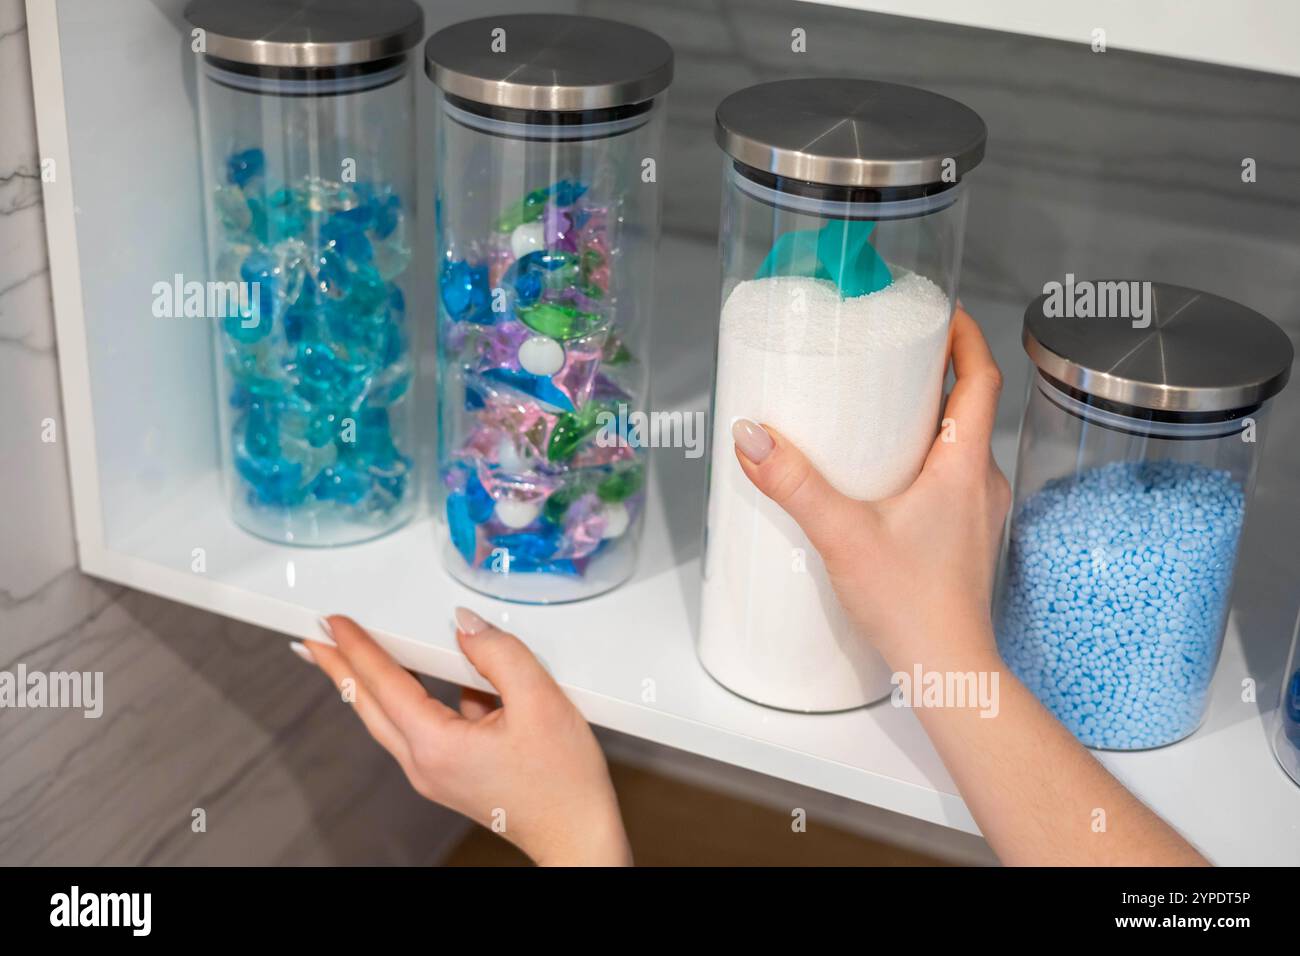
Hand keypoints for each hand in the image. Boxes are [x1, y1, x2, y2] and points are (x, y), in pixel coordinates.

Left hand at [294, 608, 631, 866]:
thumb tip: (465, 627)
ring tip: (350, 654)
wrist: (578, 836)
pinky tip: (437, 678)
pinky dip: (412, 698)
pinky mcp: (450, 776)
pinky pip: (420, 727)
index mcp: (437, 745)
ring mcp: (434, 774)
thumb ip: (498, 654)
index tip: (332, 621)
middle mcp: (425, 764)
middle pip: (367, 705)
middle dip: (337, 667)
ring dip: (368, 684)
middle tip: (311, 638)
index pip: (383, 682)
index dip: (355, 646)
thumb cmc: (564, 783)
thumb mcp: (541, 701)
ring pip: (389, 718)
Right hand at [730, 306, 1010, 671]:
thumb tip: (753, 438)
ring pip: (961, 446)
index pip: (981, 379)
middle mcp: (981, 483)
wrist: (949, 669)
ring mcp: (978, 513)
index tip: (939, 313)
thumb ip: (795, 484)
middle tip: (893, 356)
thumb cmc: (913, 606)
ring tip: (880, 410)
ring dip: (930, 420)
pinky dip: (925, 461)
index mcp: (965, 466)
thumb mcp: (843, 535)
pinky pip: (951, 480)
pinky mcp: (965, 539)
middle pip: (970, 407)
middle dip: (936, 374)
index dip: (965, 337)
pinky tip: (883, 478)